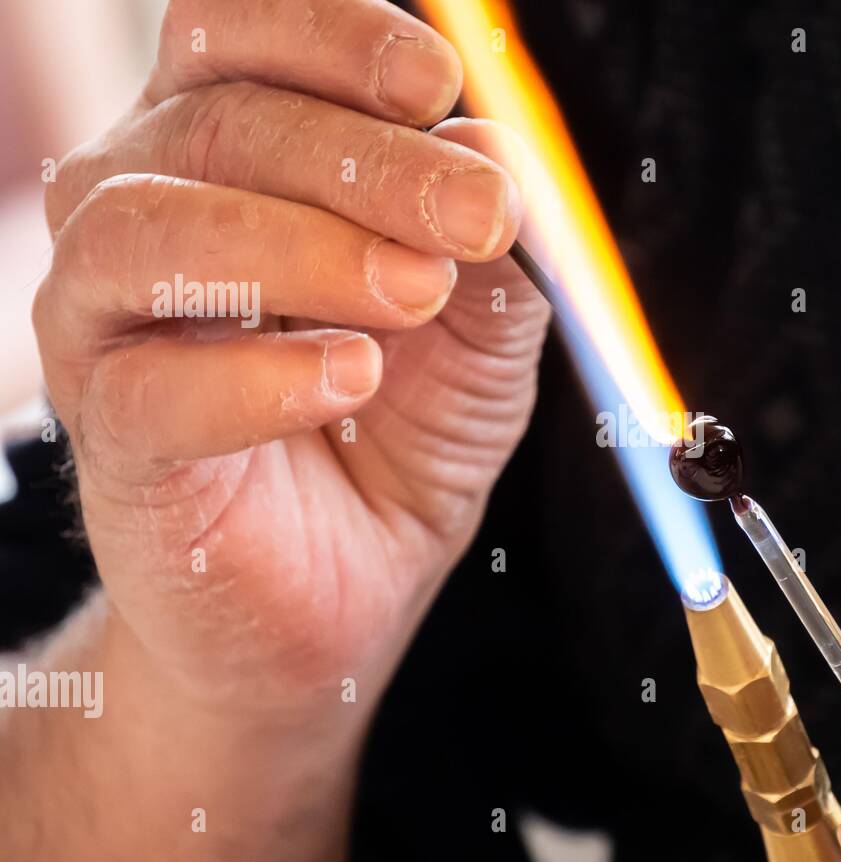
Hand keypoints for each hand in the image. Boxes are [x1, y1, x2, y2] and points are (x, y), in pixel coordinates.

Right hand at [35, 0, 547, 713]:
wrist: (343, 591)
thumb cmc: (397, 439)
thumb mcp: (479, 330)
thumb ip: (490, 246)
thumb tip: (497, 152)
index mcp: (230, 157)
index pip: (239, 35)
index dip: (333, 35)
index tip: (437, 84)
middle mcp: (149, 211)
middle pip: (223, 120)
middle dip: (370, 159)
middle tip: (480, 213)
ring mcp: (109, 322)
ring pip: (156, 227)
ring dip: (308, 246)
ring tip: (416, 295)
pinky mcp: (108, 434)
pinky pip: (150, 382)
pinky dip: (262, 374)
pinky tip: (352, 379)